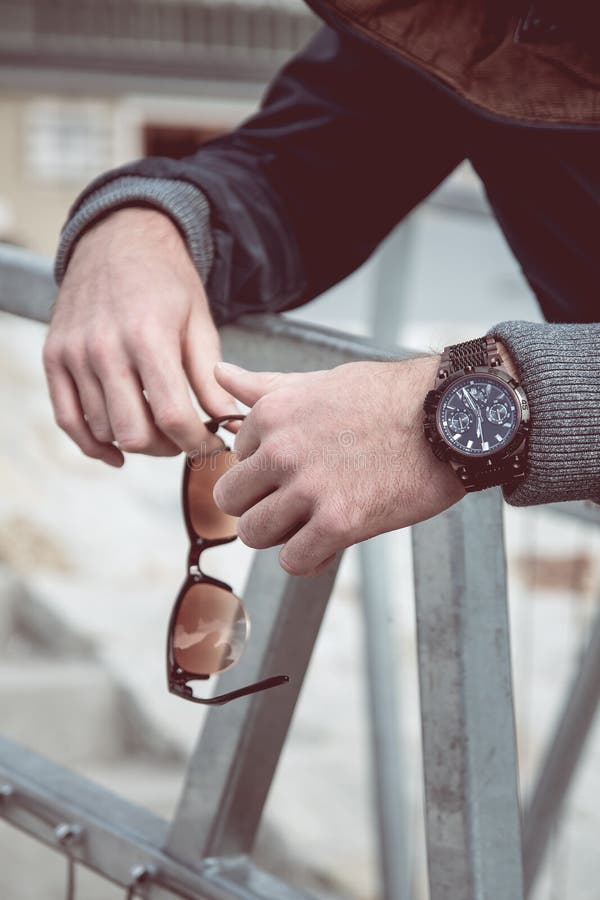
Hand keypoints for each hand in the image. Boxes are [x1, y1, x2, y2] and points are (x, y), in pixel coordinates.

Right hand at [43, 208, 238, 465]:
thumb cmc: (166, 281)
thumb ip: (210, 377)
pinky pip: (68, 420)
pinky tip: (117, 453)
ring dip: (136, 442)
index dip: (198, 442)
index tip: (212, 444)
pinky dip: (92, 445)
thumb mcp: (199, 322)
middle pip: (135, 433)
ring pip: (105, 430)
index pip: (173, 416)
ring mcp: (74, 354)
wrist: (118, 238)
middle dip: (168, 447)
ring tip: (158, 427)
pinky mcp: (54, 358)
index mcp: (148, 336)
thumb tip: (229, 422)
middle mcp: (105, 348)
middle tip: (185, 437)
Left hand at [212, 358, 465, 576]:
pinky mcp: (340, 522)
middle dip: (258, 506)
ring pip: (255, 534)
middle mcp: (281, 450)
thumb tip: (220, 373)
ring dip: (280, 535)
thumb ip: (265, 386)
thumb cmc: (389, 398)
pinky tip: (330, 543)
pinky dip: (309, 559)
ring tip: (311, 524)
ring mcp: (309, 488)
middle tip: (293, 505)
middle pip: (231, 501)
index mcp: (272, 415)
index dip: (263, 471)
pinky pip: (294, 561)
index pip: (234, 460)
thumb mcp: (320, 382)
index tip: (294, 471)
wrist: (450, 417)